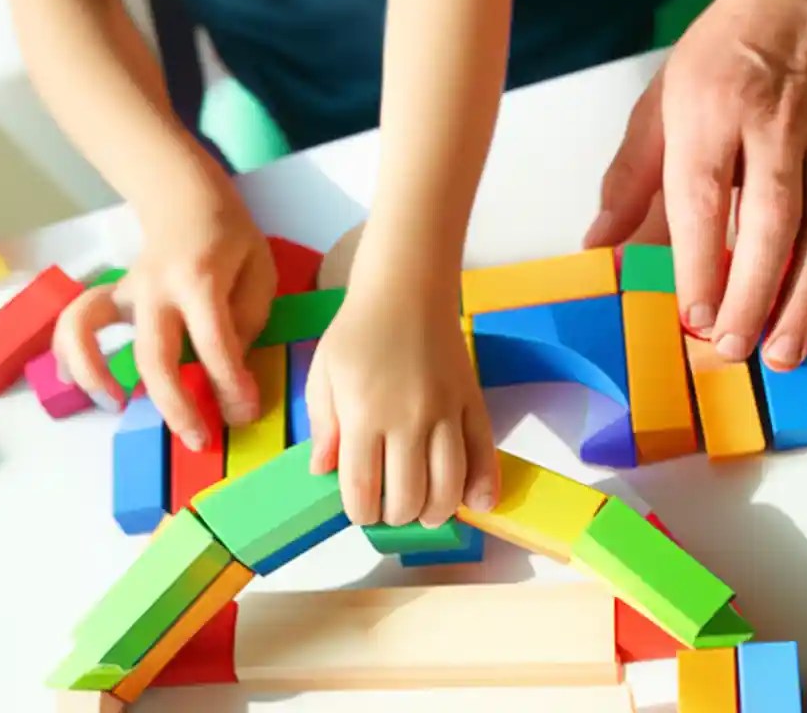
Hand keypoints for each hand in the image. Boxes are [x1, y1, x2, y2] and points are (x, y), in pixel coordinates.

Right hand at [53, 187, 276, 449]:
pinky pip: (74, 323)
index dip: (230, 385)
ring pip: (89, 331)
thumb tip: (225, 372)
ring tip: (118, 407)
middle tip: (199, 440)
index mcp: (200, 279)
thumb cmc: (229, 237)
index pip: (214, 344)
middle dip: (176, 405)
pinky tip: (80, 385)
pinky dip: (69, 355)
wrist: (185, 198)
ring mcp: (124, 291)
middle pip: (155, 355)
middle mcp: (154, 287)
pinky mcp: (109, 297)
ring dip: (96, 374)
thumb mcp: (258, 271)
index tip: (244, 412)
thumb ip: (245, 321)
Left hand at [305, 280, 497, 527]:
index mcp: (364, 413)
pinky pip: (483, 453)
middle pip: (409, 495)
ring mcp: (445, 412)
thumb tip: (322, 472)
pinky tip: (474, 504)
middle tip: (390, 510)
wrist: (407, 289)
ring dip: (436, 511)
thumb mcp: (323, 375)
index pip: (363, 487)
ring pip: (448, 484)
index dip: (361, 512)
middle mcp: (408, 418)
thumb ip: (323, 427)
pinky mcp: (472, 402)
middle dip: (397, 516)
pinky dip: (482, 486)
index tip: (360, 511)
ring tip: (425, 513)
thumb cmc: (357, 331)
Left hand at [587, 0, 806, 369]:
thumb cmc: (727, 55)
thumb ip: (631, 178)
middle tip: (733, 348)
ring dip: (806, 301)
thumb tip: (600, 245)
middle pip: (772, 222)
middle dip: (753, 293)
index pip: (705, 196)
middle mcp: (779, 127)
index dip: (699, 262)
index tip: (693, 315)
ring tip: (782, 355)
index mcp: (715, 111)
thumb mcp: (663, 102)